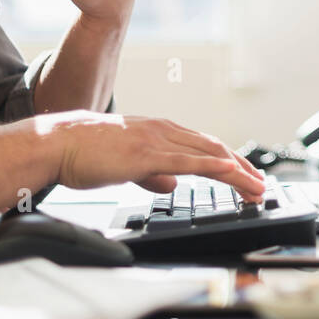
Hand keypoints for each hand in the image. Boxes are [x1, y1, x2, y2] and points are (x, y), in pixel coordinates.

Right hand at [37, 110, 264, 201]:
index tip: (246, 176)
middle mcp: (163, 131)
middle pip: (214, 149)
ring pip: (208, 154)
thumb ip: (151, 173)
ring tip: (255, 187)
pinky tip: (231, 173)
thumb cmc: (85, 153)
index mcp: (158, 131)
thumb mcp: (126, 164)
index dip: (229, 161)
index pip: (203, 146)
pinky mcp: (147, 154)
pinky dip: (214, 166)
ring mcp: (157, 140)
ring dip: (237, 171)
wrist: (58, 143)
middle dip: (242, 168)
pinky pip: (189, 161)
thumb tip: (171, 185)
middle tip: (260, 186)